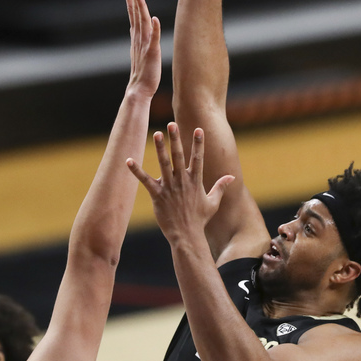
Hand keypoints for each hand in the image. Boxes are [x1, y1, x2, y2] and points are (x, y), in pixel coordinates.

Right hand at [121, 0, 161, 97]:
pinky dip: (154, 29)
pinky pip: (153, 39)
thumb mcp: (142, 49)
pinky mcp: (151, 53)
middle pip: (135, 12)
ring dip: (140, 7)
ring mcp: (145, 44)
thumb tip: (139, 25)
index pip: (133, 11)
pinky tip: (155, 19)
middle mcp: (139, 37)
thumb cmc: (143, 71)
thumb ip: (141, 37)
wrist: (139, 89)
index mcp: (137, 35)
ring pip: (142, 21)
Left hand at [127, 123, 233, 244]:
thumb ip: (221, 187)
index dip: (198, 143)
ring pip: (163, 164)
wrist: (187, 236)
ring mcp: (169, 188)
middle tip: (171, 124)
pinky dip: (136, 171)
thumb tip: (232, 176)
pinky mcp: (157, 195)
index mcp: (195, 181)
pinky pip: (145, 181)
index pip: (198, 158)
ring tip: (156, 134)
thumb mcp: (213, 202)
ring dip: (159, 148)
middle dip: (175, 139)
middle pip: (178, 156)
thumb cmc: (200, 220)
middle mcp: (182, 181)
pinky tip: (128, 161)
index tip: (199, 129)